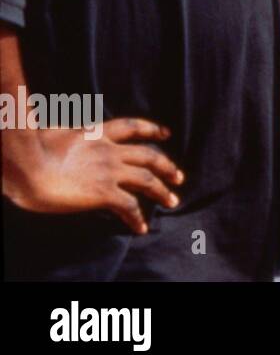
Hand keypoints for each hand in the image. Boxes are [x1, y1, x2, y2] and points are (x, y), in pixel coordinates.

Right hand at [2, 118, 183, 234]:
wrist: (26, 165)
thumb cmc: (29, 149)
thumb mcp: (52, 131)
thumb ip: (64, 134)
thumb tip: (55, 134)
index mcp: (96, 133)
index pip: (132, 126)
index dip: (152, 129)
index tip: (166, 133)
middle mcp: (109, 150)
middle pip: (148, 156)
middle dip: (167, 166)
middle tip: (179, 176)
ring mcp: (109, 171)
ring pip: (147, 180)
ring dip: (162, 191)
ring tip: (173, 201)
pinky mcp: (104, 192)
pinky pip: (129, 207)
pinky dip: (137, 218)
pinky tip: (140, 228)